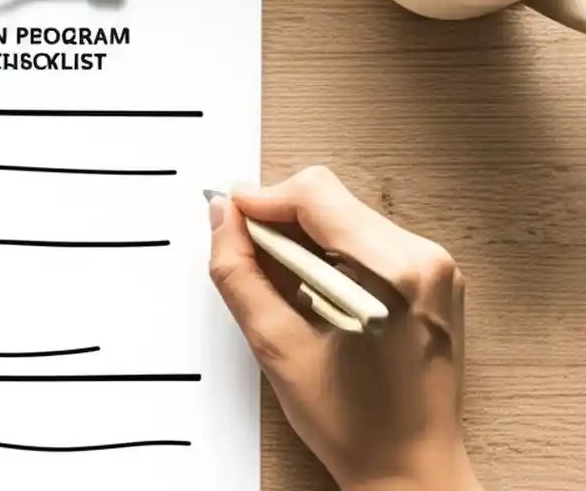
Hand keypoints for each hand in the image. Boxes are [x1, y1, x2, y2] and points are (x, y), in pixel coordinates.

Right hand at [208, 167, 479, 490]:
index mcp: (394, 273)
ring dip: (305, 237)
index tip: (229, 216)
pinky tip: (315, 292)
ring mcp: (436, 267)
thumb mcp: (277, 347)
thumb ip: (239, 274)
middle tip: (249, 257)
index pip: (315, 194)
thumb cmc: (357, 425)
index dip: (262, 199)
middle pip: (332, 199)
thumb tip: (221, 219)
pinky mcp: (434, 277)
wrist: (411, 468)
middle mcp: (425, 260)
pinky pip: (369, 238)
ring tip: (285, 287)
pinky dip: (331, 252)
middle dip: (281, 219)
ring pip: (347, 215)